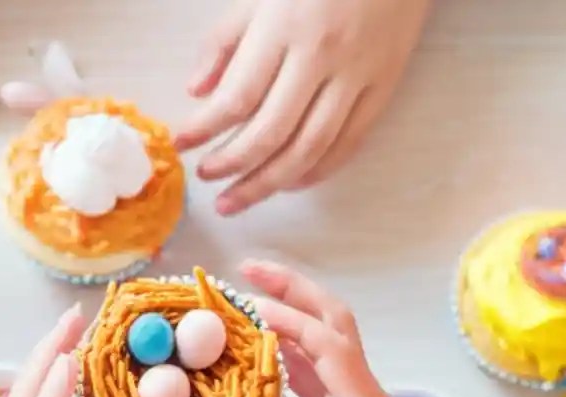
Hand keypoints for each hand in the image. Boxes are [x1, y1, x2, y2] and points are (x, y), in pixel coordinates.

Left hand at [177, 0, 429, 215]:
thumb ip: (226, 40)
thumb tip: (197, 92)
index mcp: (284, 28)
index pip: (238, 97)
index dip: (205, 128)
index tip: (181, 144)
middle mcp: (321, 57)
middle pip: (271, 132)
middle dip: (233, 165)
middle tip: (206, 179)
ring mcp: (357, 76)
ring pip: (310, 148)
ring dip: (269, 182)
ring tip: (237, 199)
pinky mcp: (384, 87)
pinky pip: (348, 143)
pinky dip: (316, 171)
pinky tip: (288, 184)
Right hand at [196, 260, 460, 396]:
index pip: (322, 341)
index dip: (284, 317)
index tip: (244, 305)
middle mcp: (361, 392)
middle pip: (331, 322)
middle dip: (293, 290)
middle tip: (249, 272)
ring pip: (323, 350)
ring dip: (289, 326)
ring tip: (247, 313)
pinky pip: (318, 386)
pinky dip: (290, 372)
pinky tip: (259, 382)